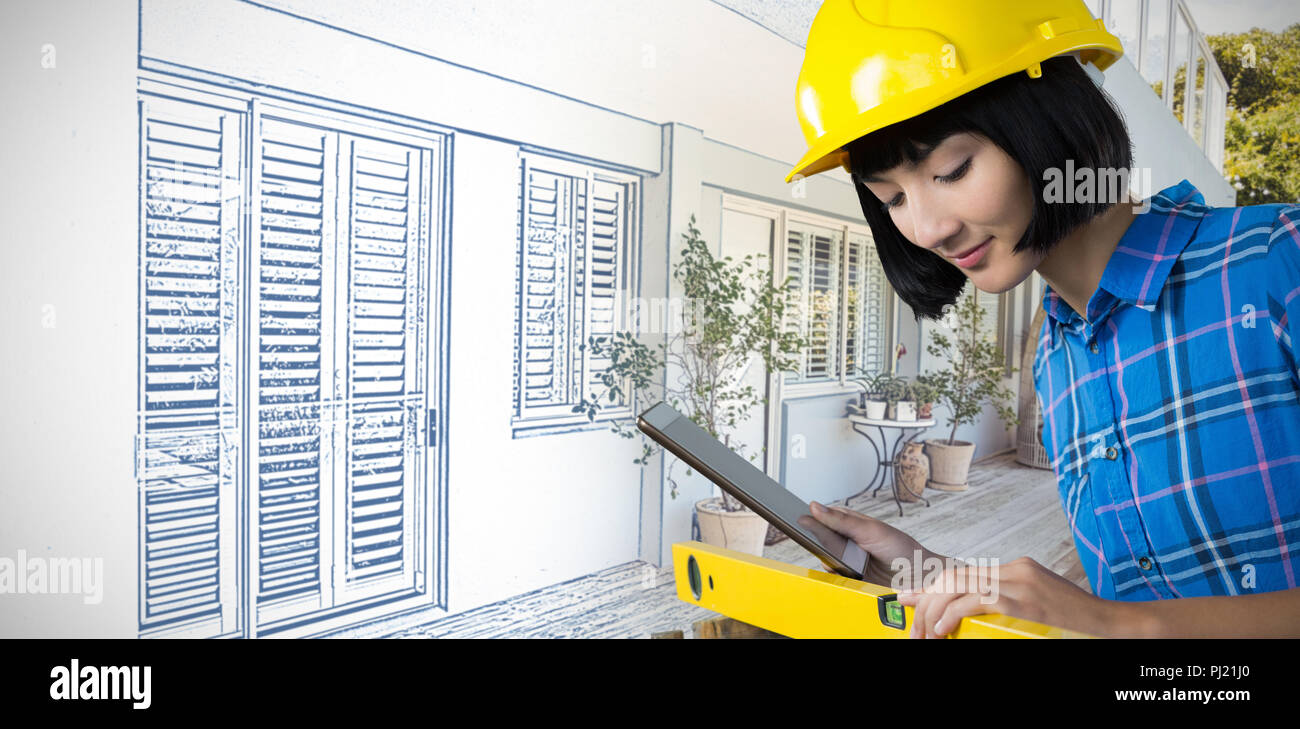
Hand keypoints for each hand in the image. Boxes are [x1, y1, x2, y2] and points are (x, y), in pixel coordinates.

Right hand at [803, 501, 941, 586]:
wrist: (920, 577)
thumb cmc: (901, 548)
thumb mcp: (870, 531)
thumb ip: (841, 521)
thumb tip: (815, 507)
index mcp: (850, 523)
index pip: (823, 517)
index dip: (811, 518)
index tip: (798, 519)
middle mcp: (847, 541)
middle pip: (821, 539)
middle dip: (818, 540)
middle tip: (819, 540)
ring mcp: (848, 560)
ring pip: (825, 559)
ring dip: (828, 560)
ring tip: (841, 559)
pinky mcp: (850, 578)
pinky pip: (833, 577)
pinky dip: (835, 575)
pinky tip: (841, 573)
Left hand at [896, 556, 1115, 638]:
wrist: (1111, 624)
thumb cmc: (1075, 623)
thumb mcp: (1037, 606)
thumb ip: (1006, 602)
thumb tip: (970, 613)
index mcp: (1016, 568)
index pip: (962, 572)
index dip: (931, 586)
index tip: (907, 597)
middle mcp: (1014, 569)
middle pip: (953, 575)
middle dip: (924, 599)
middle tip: (909, 622)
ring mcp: (1018, 581)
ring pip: (957, 585)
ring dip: (933, 610)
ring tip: (924, 632)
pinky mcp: (1020, 599)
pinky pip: (974, 601)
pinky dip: (952, 614)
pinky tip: (943, 629)